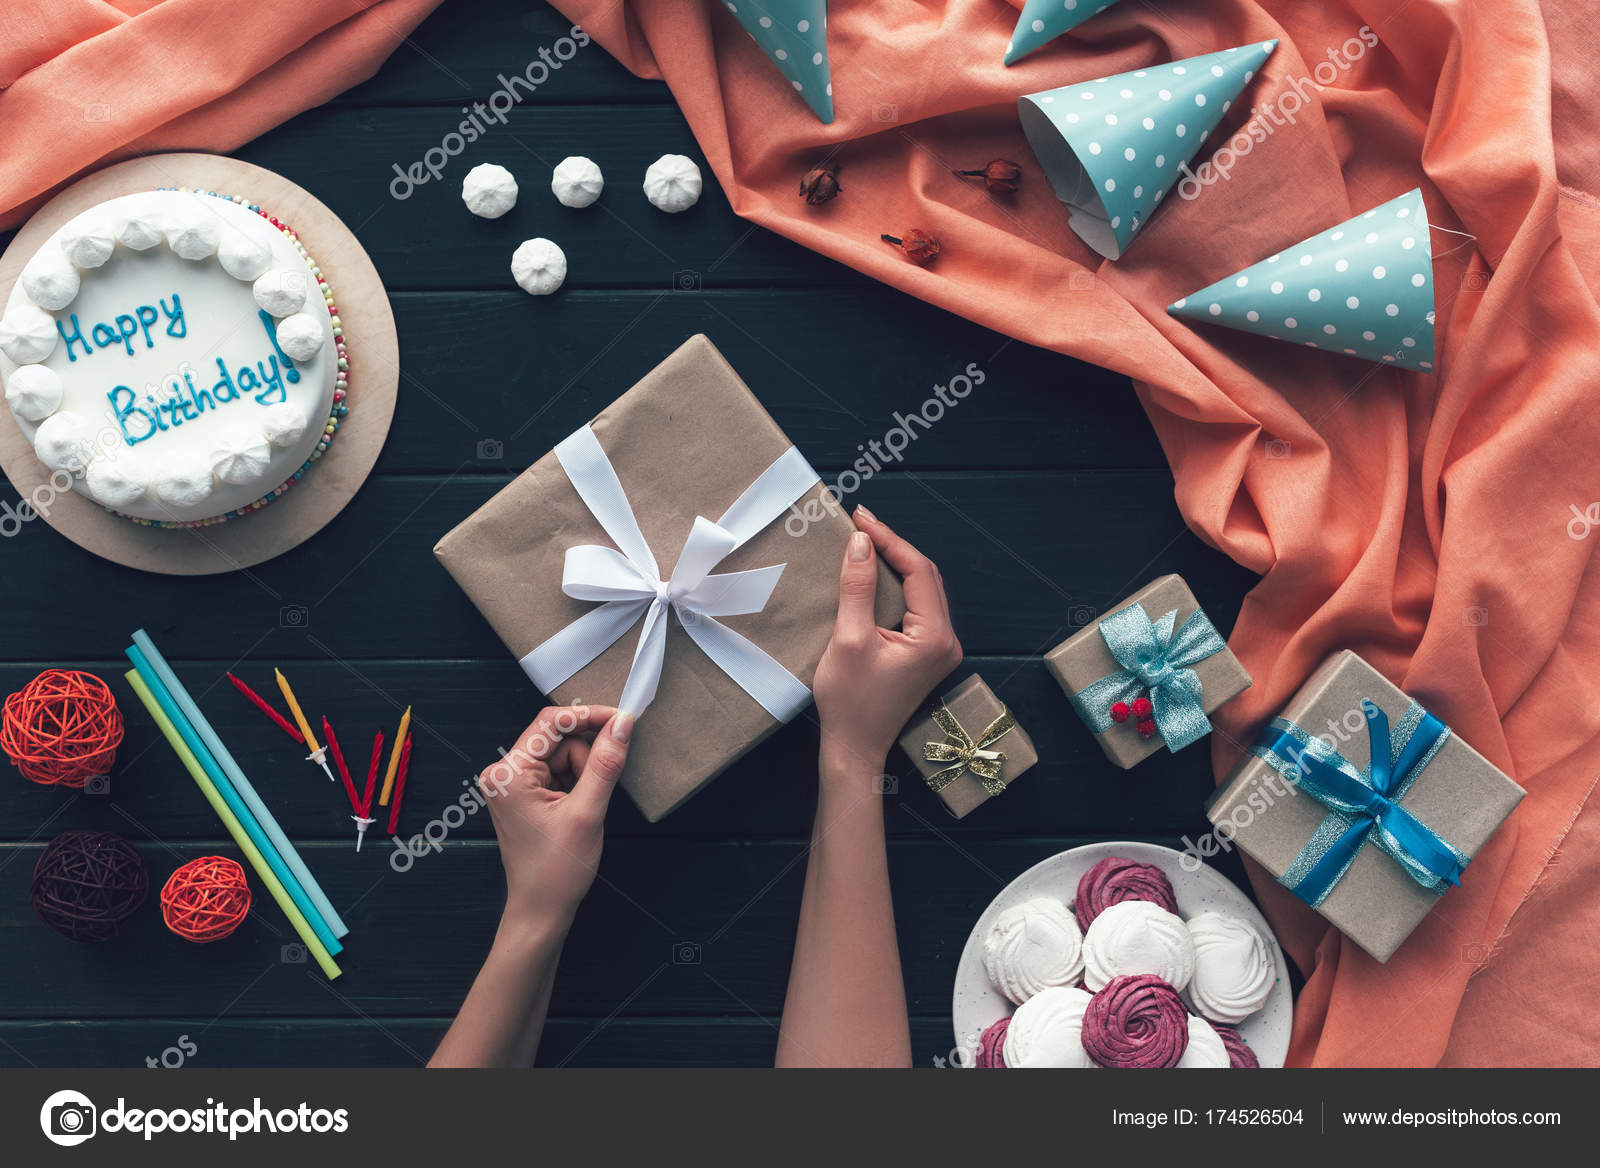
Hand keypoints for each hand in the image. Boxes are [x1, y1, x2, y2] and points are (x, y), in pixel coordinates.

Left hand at [476, 704, 633, 927]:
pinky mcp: (524, 794)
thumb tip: (622, 724)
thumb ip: (605, 764)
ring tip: (583, 809)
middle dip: (586, 758)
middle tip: (596, 791)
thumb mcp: (588, 812)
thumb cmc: (556, 870)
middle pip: (558, 739)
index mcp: (510, 773)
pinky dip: (575, 784)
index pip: (550, 723)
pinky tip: (578, 809)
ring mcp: (512, 784)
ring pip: (562, 756)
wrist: (541, 910)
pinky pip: (557, 772)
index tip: (622, 719)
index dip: (589, 716)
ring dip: (582, 774)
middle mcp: (504, 773)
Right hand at [813, 506, 961, 772]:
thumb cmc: (850, 702)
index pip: (918, 572)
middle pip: (925, 577)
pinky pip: (915, 607)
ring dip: (895, 565)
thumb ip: (858, 588)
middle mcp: (947, 640)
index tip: (860, 518)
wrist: (855, 748)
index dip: (889, 540)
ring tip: (865, 541)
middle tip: (860, 523)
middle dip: (893, 547)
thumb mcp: (849, 639)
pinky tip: (874, 573)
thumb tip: (861, 542)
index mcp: (935, 636)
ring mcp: (940, 648)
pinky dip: (896, 586)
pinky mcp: (926, 654)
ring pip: (922, 590)